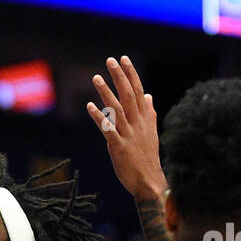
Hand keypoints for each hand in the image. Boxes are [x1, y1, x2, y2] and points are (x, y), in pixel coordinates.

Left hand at [87, 55, 165, 200]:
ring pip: (117, 109)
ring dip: (106, 92)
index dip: (131, 74)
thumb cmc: (147, 157)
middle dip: (120, 76)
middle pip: (128, 95)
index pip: (138, 91)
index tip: (123, 58)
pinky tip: (90, 106)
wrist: (149, 181)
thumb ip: (149, 113)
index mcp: (145, 119)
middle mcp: (137, 123)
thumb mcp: (151, 132)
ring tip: (96, 77)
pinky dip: (99, 117)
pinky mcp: (119, 147)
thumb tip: (149, 96)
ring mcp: (128, 134)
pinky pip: (108, 129)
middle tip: (110, 60)